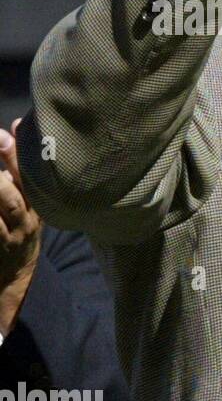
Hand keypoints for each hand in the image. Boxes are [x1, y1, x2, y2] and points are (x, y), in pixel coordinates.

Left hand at [0, 118, 40, 336]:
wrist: (15, 275)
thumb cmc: (20, 228)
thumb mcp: (30, 198)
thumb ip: (22, 165)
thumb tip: (16, 125)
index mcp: (39, 205)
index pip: (32, 179)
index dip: (17, 158)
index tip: (2, 136)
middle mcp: (26, 222)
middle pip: (14, 199)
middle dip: (0, 176)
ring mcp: (8, 237)